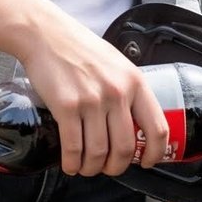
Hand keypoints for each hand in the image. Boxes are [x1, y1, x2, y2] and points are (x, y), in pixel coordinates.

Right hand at [16, 7, 168, 175]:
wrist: (44, 33)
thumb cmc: (77, 47)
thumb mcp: (115, 63)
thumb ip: (127, 88)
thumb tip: (133, 120)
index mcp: (134, 82)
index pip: (157, 128)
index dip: (154, 153)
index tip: (146, 162)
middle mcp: (116, 92)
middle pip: (125, 147)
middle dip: (116, 166)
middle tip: (108, 168)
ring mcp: (91, 100)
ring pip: (99, 152)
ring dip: (92, 168)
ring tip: (86, 167)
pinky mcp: (66, 106)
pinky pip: (74, 147)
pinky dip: (72, 163)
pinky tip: (70, 164)